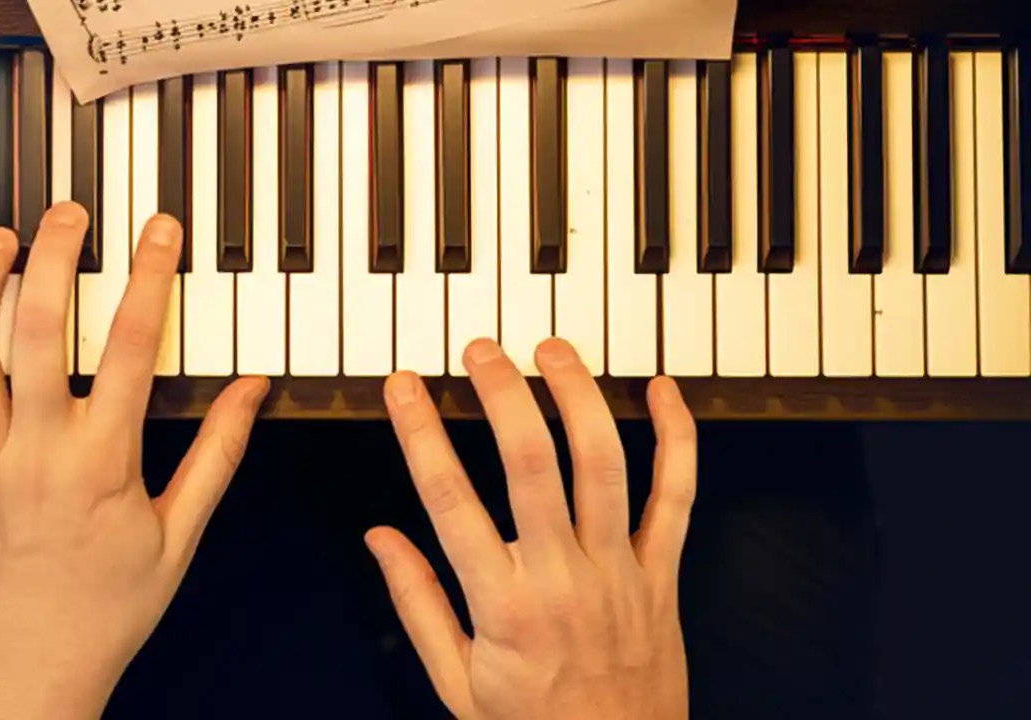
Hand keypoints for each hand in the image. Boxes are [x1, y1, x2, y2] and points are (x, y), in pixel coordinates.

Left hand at [0, 202, 267, 719]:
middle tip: (69, 214)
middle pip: (38, 332)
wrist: (36, 667)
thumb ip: (217, 453)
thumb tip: (253, 389)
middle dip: (54, 259)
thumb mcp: (182, 533)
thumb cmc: (111, 606)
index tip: (158, 232)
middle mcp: (34, 452)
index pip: (130, 347)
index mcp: (101, 463)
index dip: (148, 278)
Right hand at [367, 338, 695, 719]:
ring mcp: (618, 571)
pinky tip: (661, 393)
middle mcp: (561, 578)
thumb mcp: (455, 682)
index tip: (405, 388)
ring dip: (578, 397)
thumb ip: (418, 602)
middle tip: (481, 350)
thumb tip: (379, 537)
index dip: (421, 434)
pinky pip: (677, 496)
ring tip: (553, 351)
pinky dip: (676, 439)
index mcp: (501, 605)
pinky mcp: (662, 574)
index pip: (449, 499)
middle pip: (531, 463)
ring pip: (603, 464)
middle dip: (504, 394)